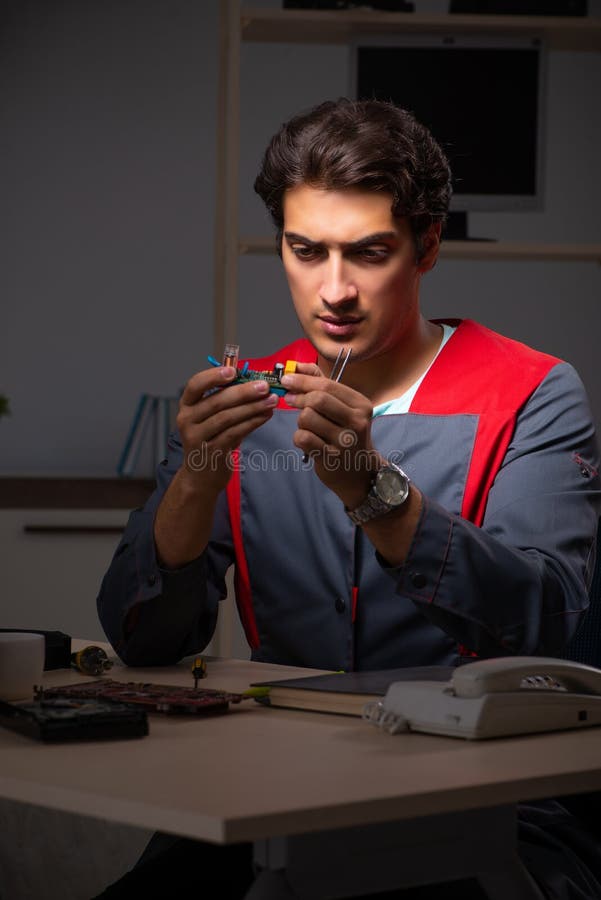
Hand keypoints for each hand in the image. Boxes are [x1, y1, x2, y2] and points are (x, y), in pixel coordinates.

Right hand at [177, 365, 277, 493]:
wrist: (201, 476)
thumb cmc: (209, 439)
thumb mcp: (210, 417)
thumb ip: (225, 398)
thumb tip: (253, 380)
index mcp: (187, 405)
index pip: (195, 385)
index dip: (213, 376)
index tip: (233, 370)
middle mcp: (187, 420)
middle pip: (216, 401)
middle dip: (243, 392)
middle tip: (264, 386)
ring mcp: (197, 437)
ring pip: (227, 418)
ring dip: (252, 407)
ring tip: (271, 400)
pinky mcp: (211, 452)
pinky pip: (235, 433)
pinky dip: (252, 423)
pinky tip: (265, 416)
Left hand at [281, 363, 382, 507]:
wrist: (358, 471)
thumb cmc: (346, 433)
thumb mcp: (342, 407)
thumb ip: (320, 383)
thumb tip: (296, 366)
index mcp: (361, 405)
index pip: (328, 385)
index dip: (303, 381)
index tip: (286, 380)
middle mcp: (356, 422)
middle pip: (317, 400)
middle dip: (299, 398)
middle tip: (290, 400)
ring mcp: (344, 441)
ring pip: (307, 418)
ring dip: (301, 421)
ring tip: (308, 427)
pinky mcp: (330, 458)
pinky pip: (303, 438)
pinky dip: (299, 437)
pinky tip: (308, 441)